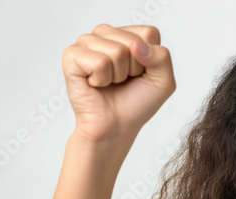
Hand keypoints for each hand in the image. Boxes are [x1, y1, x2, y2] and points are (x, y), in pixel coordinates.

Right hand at [62, 24, 175, 145]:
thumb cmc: (135, 103)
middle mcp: (106, 34)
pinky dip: (101, 79)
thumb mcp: (163, 81)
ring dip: (117, 75)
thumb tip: (136, 45)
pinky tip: (95, 84)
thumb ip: (162, 57)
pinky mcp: (72, 56)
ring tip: (109, 82)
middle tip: (122, 81)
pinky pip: (99, 62)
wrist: (115, 127)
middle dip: (132, 68)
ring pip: (116, 51)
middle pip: (132, 42)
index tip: (138, 74)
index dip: (149, 60)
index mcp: (127, 34)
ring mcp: (87, 42)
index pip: (148, 34)